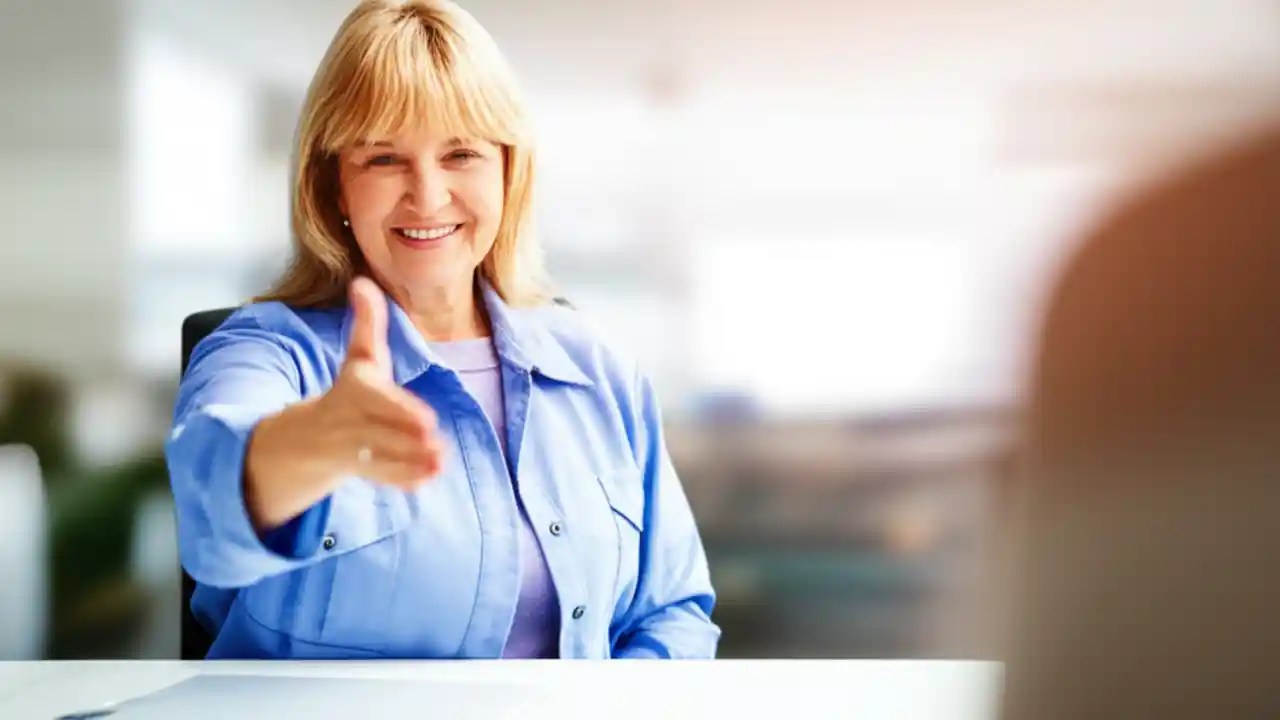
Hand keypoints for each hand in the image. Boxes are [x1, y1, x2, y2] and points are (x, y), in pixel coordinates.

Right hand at [315, 276, 443, 485]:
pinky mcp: (361, 469)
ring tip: (439, 463)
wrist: (312, 433)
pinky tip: (426, 479)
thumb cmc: (350, 388)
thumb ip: (368, 322)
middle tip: (439, 447)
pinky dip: (402, 479)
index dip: (400, 412)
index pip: (378, 402)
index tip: (427, 421)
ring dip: (411, 462)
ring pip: (383, 457)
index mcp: (355, 391)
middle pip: (382, 432)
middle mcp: (351, 421)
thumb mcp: (360, 355)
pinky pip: (381, 477)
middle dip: (409, 441)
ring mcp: (354, 448)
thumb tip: (362, 281)